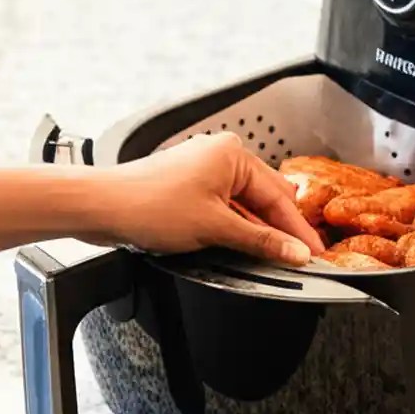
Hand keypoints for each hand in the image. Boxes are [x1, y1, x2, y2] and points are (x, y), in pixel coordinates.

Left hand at [82, 133, 322, 265]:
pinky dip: (235, 229)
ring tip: (271, 259)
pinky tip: (242, 249)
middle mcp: (219, 157)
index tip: (314, 252)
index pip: (278, 197)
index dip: (297, 230)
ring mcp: (202, 173)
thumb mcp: (214, 227)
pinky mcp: (188, 190)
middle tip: (297, 258)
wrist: (100, 207)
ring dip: (255, 232)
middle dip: (279, 229)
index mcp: (232, 154)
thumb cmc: (147, 204)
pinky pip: (224, 209)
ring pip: (244, 206)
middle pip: (264, 198)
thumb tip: (293, 250)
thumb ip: (260, 241)